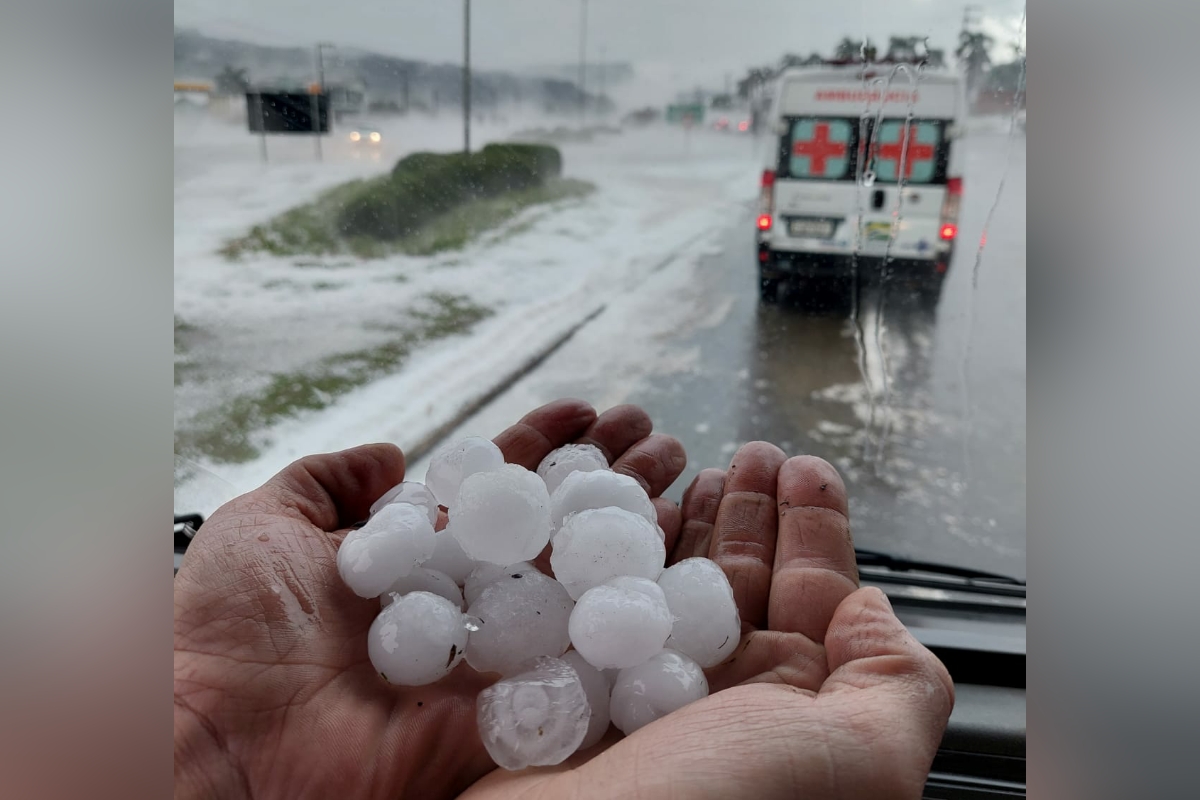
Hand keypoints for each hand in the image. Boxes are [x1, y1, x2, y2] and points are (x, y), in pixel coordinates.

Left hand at [173, 399, 686, 799]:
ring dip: (637, 534)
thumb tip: (389, 455)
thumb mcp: (265, 523)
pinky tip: (679, 570)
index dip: (543, 446)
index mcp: (413, 556)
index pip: (496, 488)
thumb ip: (326, 483)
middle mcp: (464, 602)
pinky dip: (638, 623)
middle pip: (554, 530)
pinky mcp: (514, 713)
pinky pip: (589, 667)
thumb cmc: (227, 626)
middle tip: (663, 438)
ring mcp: (494, 657)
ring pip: (584, 586)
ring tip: (688, 480)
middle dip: (608, 479)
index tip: (588, 408)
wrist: (217, 739)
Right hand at [463, 443, 953, 799]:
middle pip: (737, 583)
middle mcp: (712, 704)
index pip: (815, 601)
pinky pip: (584, 600)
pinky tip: (611, 511)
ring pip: (663, 586)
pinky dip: (597, 549)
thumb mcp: (858, 760)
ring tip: (685, 463)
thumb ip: (893, 683)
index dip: (815, 529)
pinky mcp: (557, 689)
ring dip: (678, 522)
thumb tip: (874, 609)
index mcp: (788, 716)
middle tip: (748, 451)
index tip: (805, 466)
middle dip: (747, 512)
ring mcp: (631, 695)